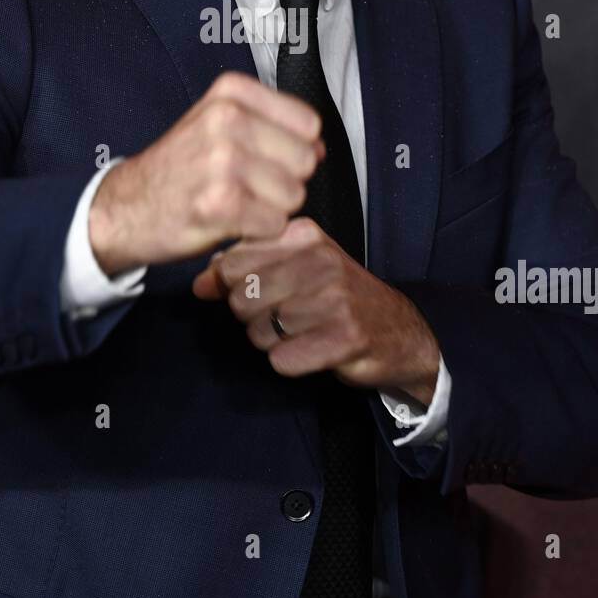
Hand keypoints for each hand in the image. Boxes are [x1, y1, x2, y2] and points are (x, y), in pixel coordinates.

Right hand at [88, 71, 324, 273]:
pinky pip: (274, 223)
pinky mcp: (220, 204)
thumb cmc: (179, 168)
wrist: (125, 207)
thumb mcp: (217, 123)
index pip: (308, 123)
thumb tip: (321, 146)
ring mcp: (223, 161)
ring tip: (237, 203)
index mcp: (231, 92)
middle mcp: (227, 119)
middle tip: (247, 186)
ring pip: (293, 194)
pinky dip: (257, 231)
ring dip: (271, 208)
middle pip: (306, 160)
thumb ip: (271, 125)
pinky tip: (229, 222)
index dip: (294, 148)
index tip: (263, 158)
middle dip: (285, 180)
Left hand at [191, 217, 440, 403]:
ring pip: (257, 333)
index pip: (233, 262)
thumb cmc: (336, 297)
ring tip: (303, 332)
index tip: (261, 292)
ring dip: (273, 342)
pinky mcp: (344, 337)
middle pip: (241, 300)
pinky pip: (281, 360)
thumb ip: (242, 269)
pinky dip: (291, 363)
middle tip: (286, 317)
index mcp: (304, 235)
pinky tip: (313, 350)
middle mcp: (319, 260)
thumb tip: (199, 283)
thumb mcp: (293, 268)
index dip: (234, 287)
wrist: (398, 331)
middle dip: (253, 318)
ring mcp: (334, 298)